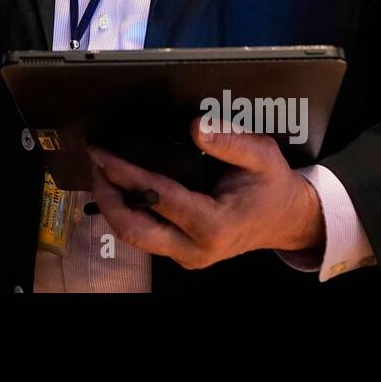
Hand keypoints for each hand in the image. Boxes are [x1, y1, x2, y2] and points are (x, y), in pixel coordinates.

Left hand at [87, 117, 323, 268]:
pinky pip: (144, 235)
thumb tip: (195, 125)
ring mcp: (186, 256)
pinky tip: (120, 186)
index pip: (158, 197)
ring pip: (134, 236)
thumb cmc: (272, 185)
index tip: (103, 153)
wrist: (285, 219)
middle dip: (106, 195)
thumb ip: (229, 140)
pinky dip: (127, 210)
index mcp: (215, 224)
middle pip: (133, 229)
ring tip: (101, 170)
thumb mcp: (262, 155)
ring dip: (112, 204)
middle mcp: (196, 248)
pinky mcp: (180, 253)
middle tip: (95, 162)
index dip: (126, 174)